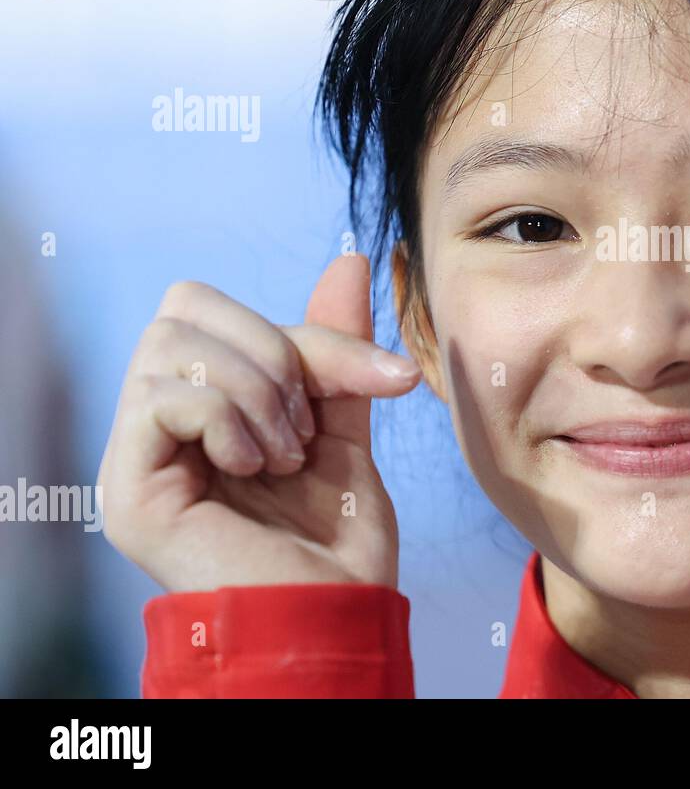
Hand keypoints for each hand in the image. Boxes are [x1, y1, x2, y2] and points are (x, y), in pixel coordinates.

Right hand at [97, 254, 422, 591]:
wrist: (334, 618)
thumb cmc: (335, 541)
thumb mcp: (344, 423)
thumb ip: (334, 349)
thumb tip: (348, 259)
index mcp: (199, 405)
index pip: (217, 309)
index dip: (295, 333)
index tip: (373, 382)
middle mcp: (156, 424)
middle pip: (182, 306)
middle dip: (269, 353)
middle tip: (303, 429)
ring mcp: (135, 455)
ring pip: (169, 342)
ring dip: (256, 391)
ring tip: (285, 456)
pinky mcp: (127, 487)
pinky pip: (160, 394)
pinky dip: (227, 417)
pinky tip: (256, 469)